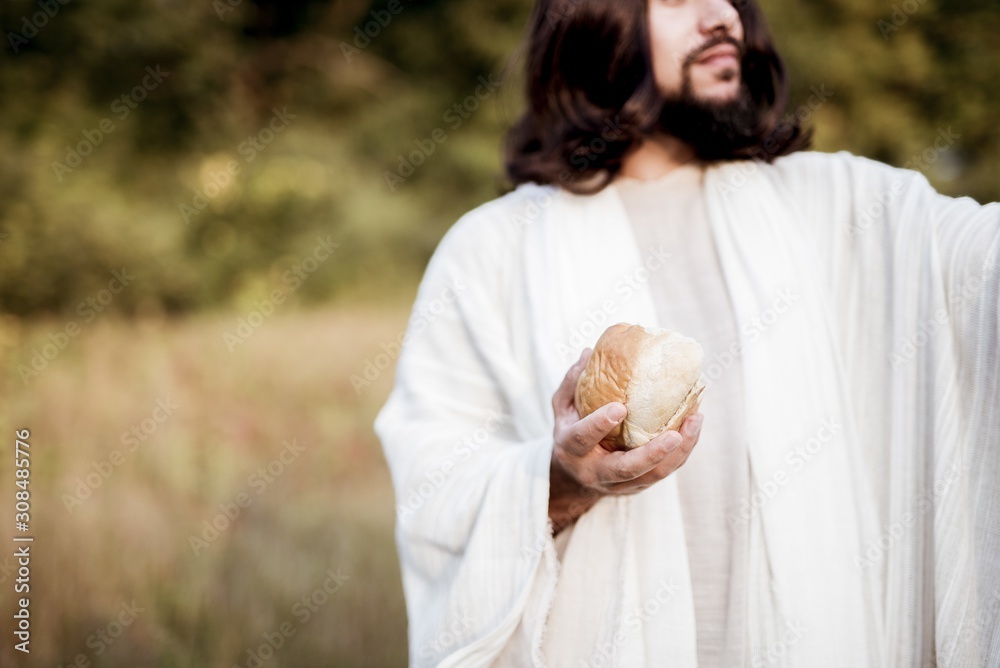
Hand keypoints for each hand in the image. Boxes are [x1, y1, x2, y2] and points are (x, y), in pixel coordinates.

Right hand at [548, 348, 702, 533]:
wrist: (574, 479)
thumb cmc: (571, 433)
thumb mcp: (562, 409)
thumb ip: (572, 384)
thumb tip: (588, 354)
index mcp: (571, 450)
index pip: (583, 438)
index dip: (599, 424)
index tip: (620, 408)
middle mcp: (595, 472)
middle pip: (626, 469)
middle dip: (652, 454)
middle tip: (673, 435)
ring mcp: (619, 484)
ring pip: (652, 475)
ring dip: (677, 452)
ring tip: (694, 422)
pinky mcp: (638, 485)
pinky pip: (665, 471)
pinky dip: (682, 451)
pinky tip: (693, 426)